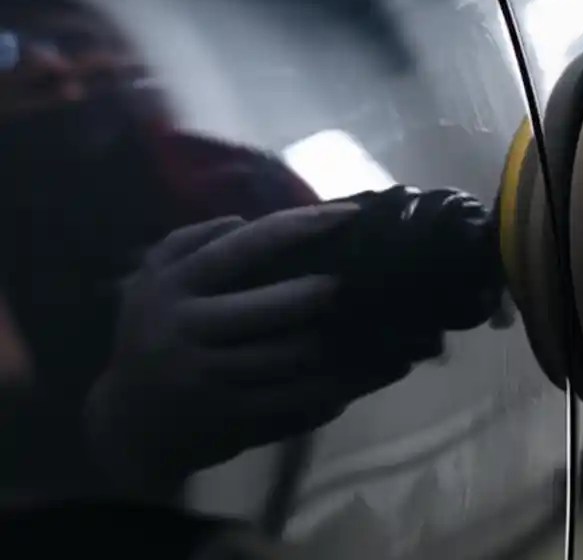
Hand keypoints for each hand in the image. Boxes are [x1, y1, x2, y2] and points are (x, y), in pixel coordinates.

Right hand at [84, 205, 410, 496]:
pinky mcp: (231, 418)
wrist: (129, 424)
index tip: (350, 215)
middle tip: (365, 281)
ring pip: (294, 359)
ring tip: (397, 333)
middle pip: (273, 308)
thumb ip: (195, 241)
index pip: (245, 247)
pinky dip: (338, 388)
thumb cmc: (155, 334)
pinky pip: (295, 402)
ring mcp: (210, 379)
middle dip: (324, 293)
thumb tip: (248, 219)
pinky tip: (374, 373)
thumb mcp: (154, 281)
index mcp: (175, 285)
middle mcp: (187, 330)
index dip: (302, 227)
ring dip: (349, 347)